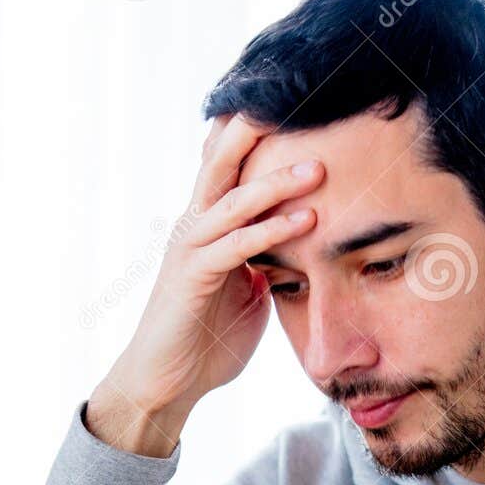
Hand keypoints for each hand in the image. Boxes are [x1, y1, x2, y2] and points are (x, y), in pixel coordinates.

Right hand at [88, 116, 322, 455]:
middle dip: (255, 133)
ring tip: (318, 168)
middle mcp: (195, 226)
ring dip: (277, 183)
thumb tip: (302, 240)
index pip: (229, 167)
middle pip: (222, 164)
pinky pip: (235, 246)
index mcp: (208, 225)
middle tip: (295, 102)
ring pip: (232, 200)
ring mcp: (190, 248)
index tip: (291, 103)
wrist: (166, 382)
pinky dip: (270, 231)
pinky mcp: (192, 277)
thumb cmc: (207, 338)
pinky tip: (305, 221)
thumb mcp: (249, 290)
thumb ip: (268, 258)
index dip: (253, 136)